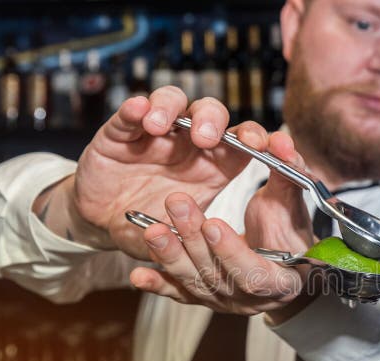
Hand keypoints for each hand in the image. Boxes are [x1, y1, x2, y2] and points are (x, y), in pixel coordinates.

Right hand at [67, 86, 256, 258]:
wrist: (106, 224)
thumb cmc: (153, 226)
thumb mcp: (183, 239)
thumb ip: (197, 238)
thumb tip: (213, 240)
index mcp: (215, 166)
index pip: (245, 143)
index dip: (262, 140)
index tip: (273, 147)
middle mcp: (189, 143)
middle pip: (211, 114)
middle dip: (213, 120)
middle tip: (205, 138)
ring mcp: (156, 134)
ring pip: (173, 102)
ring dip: (170, 108)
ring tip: (158, 126)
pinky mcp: (122, 131)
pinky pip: (130, 112)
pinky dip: (134, 108)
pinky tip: (138, 111)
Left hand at [129, 127, 318, 317]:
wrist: (280, 260)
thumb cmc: (288, 230)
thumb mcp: (291, 204)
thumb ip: (288, 177)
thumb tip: (280, 144)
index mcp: (282, 280)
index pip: (259, 275)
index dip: (233, 252)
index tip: (214, 224)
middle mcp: (252, 299)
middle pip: (220, 278)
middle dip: (195, 242)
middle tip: (177, 204)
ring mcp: (225, 300)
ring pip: (194, 282)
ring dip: (171, 256)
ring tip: (153, 231)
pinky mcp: (202, 297)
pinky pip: (177, 293)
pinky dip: (158, 284)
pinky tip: (139, 275)